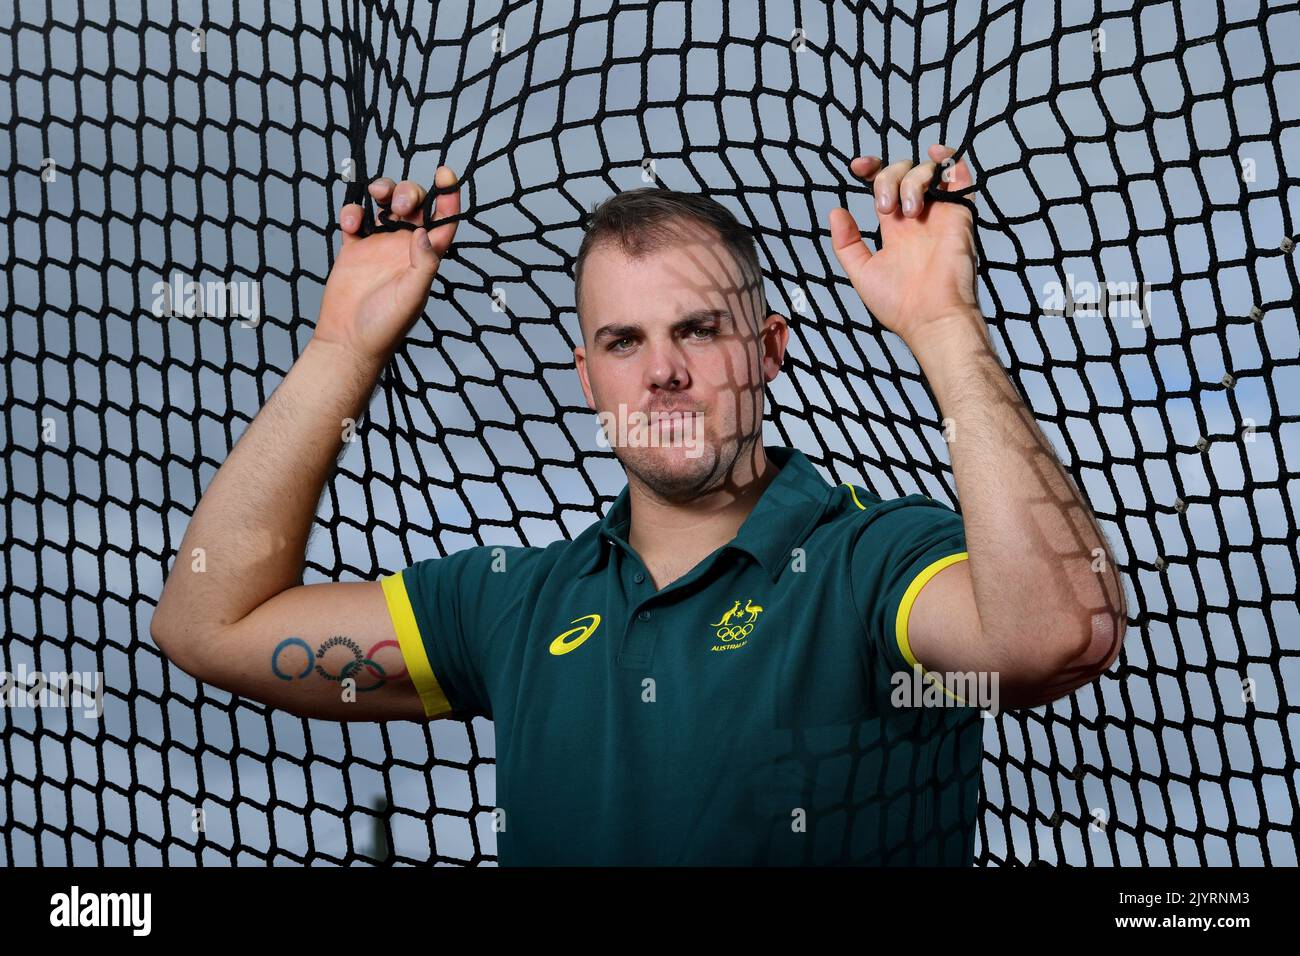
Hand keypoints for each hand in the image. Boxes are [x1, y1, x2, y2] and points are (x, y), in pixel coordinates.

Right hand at [314, 166, 459, 362]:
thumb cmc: (385, 326)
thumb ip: (423, 263)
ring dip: (382, 190)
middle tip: (398, 204)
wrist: (348, 340)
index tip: (445, 172)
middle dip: (408, 192)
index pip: (444, 221)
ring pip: (385, 204)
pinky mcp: (354, 248)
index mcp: (426, 257)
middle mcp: (405, 247)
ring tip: (375, 195)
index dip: (449, 196)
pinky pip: (356, 217)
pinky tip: (350, 224)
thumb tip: (426, 231)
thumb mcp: (413, 296)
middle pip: (415, 205)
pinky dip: (353, 211)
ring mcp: (379, 245)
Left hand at [829, 144, 980, 347]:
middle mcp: (917, 217)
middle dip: (887, 179)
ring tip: (908, 212)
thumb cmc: (898, 304)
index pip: (884, 186)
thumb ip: (846, 243)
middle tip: (885, 209)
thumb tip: (836, 211)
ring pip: (926, 170)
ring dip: (911, 180)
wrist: (931, 317)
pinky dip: (949, 158)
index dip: (871, 170)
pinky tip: (935, 155)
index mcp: (895, 229)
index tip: (857, 168)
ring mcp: (940, 213)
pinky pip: (961, 175)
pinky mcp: (960, 213)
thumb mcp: (861, 272)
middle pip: (902, 173)